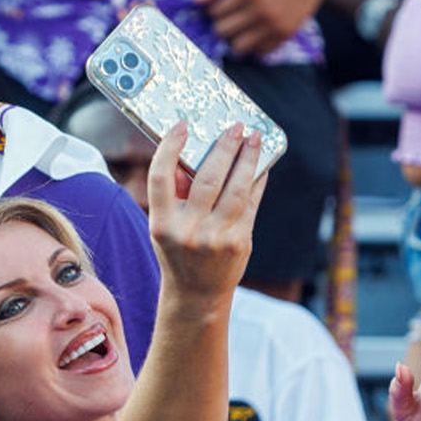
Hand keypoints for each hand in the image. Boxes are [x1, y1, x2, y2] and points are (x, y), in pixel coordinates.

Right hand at [144, 121, 268, 303]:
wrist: (197, 294)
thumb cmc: (178, 252)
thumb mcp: (165, 226)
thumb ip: (176, 193)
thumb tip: (195, 153)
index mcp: (162, 223)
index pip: (161, 178)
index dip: (169, 148)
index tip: (181, 126)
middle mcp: (187, 230)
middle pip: (206, 178)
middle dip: (223, 148)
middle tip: (234, 127)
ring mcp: (216, 238)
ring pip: (235, 188)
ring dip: (247, 159)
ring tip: (253, 138)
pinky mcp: (240, 242)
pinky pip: (250, 203)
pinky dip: (256, 181)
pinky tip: (260, 166)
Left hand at [191, 0, 329, 56]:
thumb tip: (194, 1)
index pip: (214, 13)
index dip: (214, 9)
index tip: (223, 4)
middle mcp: (262, 11)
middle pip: (222, 32)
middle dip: (221, 24)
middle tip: (230, 16)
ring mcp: (274, 25)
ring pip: (238, 47)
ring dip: (235, 38)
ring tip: (241, 26)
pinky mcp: (285, 35)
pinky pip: (258, 52)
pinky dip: (253, 44)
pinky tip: (256, 31)